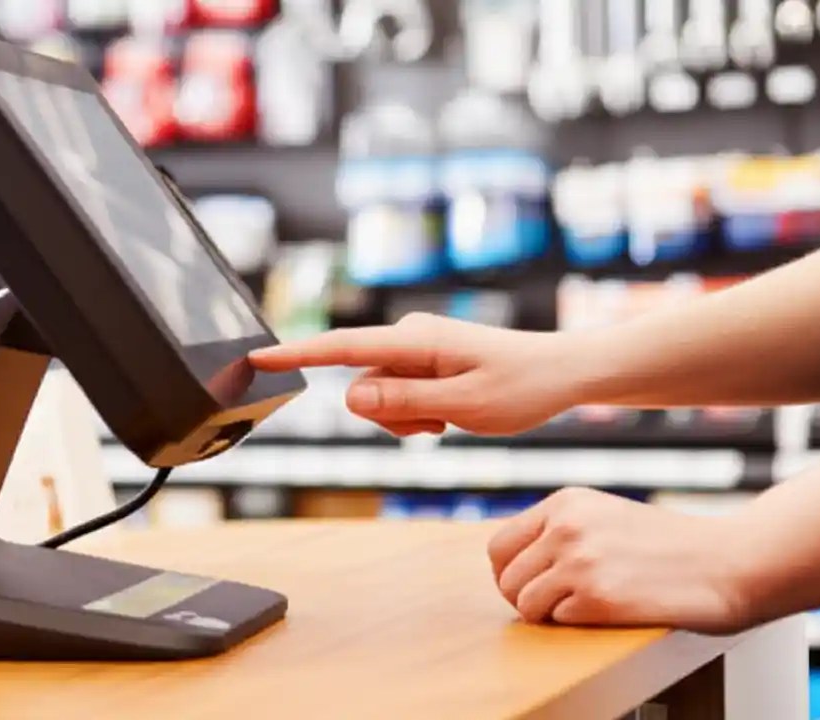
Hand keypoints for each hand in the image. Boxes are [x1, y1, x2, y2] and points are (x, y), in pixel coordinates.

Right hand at [248, 313, 587, 437]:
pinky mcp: (423, 361)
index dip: (297, 356)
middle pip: (362, 387)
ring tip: (452, 416)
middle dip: (392, 416)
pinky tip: (452, 413)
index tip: (258, 358)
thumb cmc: (523, 387)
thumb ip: (403, 401)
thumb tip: (349, 394)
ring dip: (409, 418)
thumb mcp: (464, 405)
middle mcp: (408, 337)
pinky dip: (418, 414)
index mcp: (415, 340)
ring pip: (379, 397)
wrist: (562, 373)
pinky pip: (397, 396)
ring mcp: (415, 349)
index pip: (342, 348)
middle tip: (442, 422)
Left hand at [487, 488, 753, 633]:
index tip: (528, 585)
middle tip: (556, 605)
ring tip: (585, 606)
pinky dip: (575, 623)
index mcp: (565, 502)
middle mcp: (566, 526)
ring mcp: (579, 560)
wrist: (727, 563)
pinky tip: (608, 610)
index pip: (498, 545)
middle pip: (506, 578)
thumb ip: (561, 529)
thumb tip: (512, 562)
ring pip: (524, 604)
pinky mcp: (596, 596)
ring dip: (549, 614)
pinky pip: (555, 621)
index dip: (508, 573)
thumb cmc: (670, 546)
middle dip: (525, 599)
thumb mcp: (606, 515)